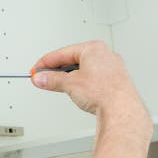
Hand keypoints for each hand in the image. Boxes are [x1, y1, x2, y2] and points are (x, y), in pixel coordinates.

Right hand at [30, 40, 148, 122]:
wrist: (121, 109)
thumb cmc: (104, 91)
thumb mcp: (69, 84)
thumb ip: (51, 80)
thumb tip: (41, 78)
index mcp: (93, 48)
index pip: (62, 53)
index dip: (45, 62)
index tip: (36, 70)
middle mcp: (104, 55)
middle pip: (72, 60)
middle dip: (56, 70)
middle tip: (44, 78)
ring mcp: (111, 68)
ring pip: (83, 69)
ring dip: (68, 78)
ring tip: (59, 86)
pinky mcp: (114, 80)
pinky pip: (92, 77)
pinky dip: (80, 83)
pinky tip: (76, 91)